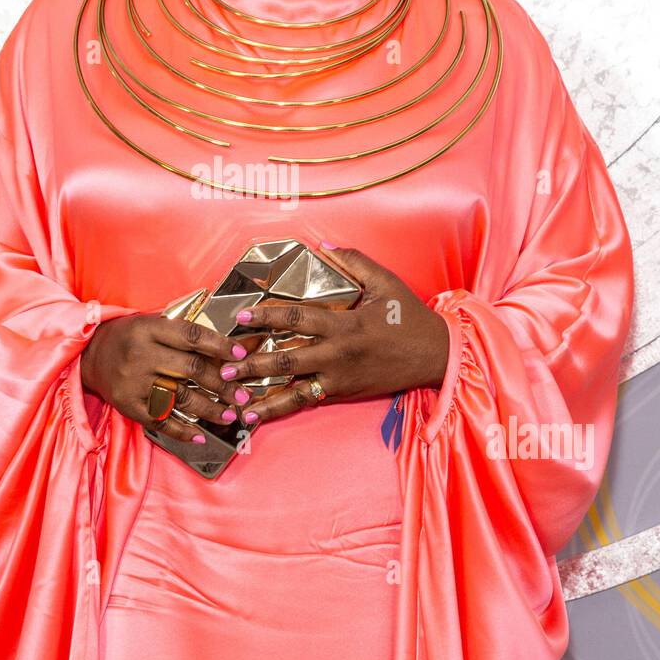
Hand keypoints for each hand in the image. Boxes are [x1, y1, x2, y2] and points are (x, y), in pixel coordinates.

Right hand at [79, 311, 253, 448]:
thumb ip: (182, 334)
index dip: (220, 346)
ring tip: (230, 414)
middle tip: (243, 394)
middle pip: (191, 369)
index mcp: (149, 329)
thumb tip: (224, 351)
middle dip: (222, 383)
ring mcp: (134, 382)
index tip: (241, 355)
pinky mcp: (128, 405)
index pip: (192, 336)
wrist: (90, 355)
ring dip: (210, 409)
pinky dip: (182, 431)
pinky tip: (200, 436)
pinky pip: (160, 421)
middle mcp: (141, 355)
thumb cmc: (129, 337)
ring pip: (180, 398)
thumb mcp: (151, 324)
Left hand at [223, 244, 449, 427]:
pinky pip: (307, 401)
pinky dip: (281, 408)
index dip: (266, 317)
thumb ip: (353, 261)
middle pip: (286, 359)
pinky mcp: (343, 393)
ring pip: (293, 390)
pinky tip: (257, 415)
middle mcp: (338, 354)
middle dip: (252, 363)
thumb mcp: (385, 282)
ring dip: (261, 395)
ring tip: (231, 399)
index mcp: (345, 324)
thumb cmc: (410, 317)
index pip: (296, 319)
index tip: (240, 317)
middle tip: (223, 365)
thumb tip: (323, 244)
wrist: (436, 356)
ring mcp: (339, 378)